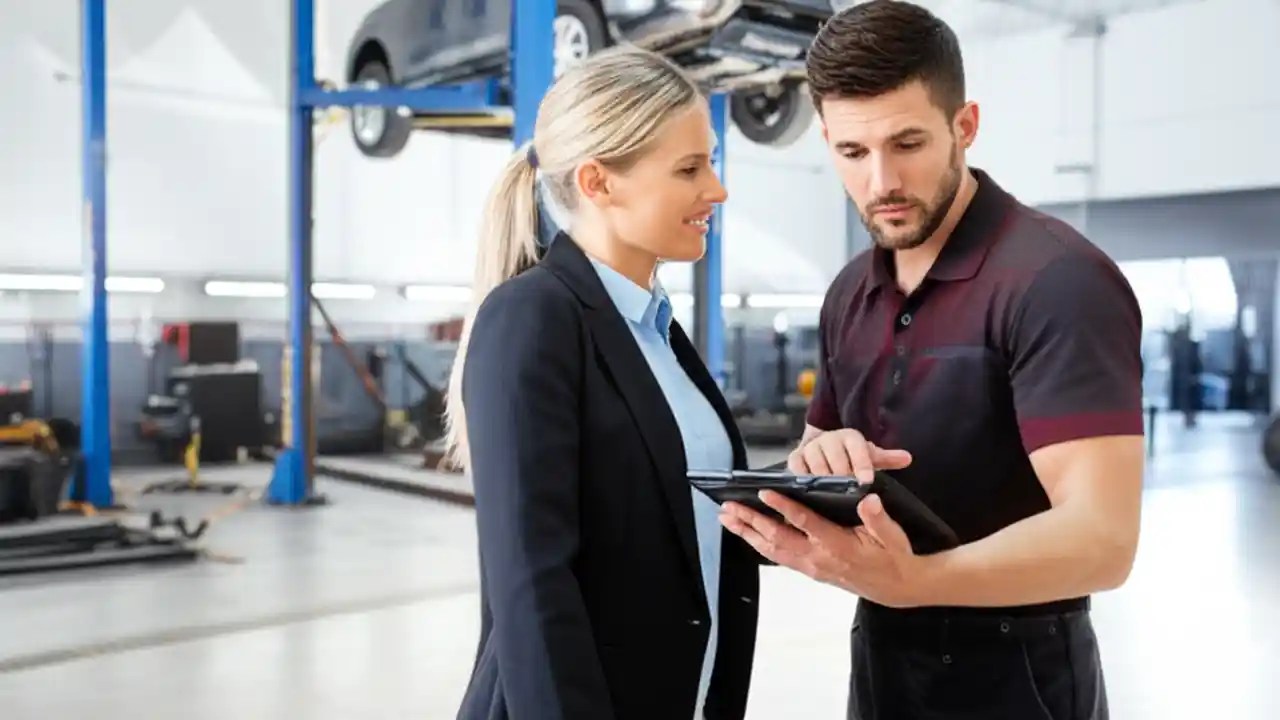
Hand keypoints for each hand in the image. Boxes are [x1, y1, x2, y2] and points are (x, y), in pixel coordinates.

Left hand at [719, 488, 929, 607]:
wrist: (896, 588)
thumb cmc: (893, 556)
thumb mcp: (893, 536)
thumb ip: (878, 518)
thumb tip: (869, 499)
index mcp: (837, 544)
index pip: (805, 522)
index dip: (784, 506)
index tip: (764, 492)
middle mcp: (819, 557)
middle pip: (778, 537)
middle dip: (751, 521)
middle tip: (729, 506)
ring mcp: (812, 566)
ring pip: (772, 550)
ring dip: (748, 533)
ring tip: (727, 518)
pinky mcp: (810, 570)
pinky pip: (779, 557)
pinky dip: (759, 544)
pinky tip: (747, 534)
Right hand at [789, 429, 911, 483]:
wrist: (824, 450)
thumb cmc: (850, 458)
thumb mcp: (869, 457)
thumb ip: (886, 459)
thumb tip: (907, 458)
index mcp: (850, 437)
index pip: (857, 448)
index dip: (862, 464)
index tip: (866, 481)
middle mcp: (829, 439)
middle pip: (835, 456)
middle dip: (842, 476)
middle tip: (849, 494)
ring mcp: (811, 447)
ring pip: (816, 463)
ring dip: (824, 480)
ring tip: (831, 497)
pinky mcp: (795, 457)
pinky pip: (797, 468)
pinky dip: (803, 479)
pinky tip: (811, 494)